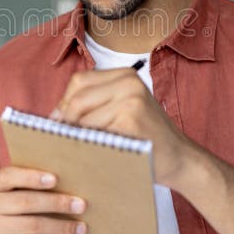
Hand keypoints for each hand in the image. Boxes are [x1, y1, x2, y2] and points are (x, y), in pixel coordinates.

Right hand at [0, 166, 87, 233]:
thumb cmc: (10, 215)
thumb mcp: (11, 197)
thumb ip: (28, 188)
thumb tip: (68, 183)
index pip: (8, 176)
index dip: (31, 177)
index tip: (55, 179)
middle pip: (26, 202)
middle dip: (57, 203)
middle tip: (80, 205)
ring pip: (33, 226)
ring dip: (61, 226)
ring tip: (80, 227)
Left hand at [51, 67, 195, 186]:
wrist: (180, 158)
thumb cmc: (145, 138)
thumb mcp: (122, 110)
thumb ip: (94, 105)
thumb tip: (53, 115)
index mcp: (125, 75)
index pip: (78, 82)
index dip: (64, 103)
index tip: (60, 124)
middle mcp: (128, 81)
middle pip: (77, 97)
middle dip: (64, 120)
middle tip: (62, 140)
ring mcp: (130, 98)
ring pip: (82, 116)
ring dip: (74, 135)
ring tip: (78, 148)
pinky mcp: (130, 119)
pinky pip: (93, 131)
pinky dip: (87, 144)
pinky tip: (91, 154)